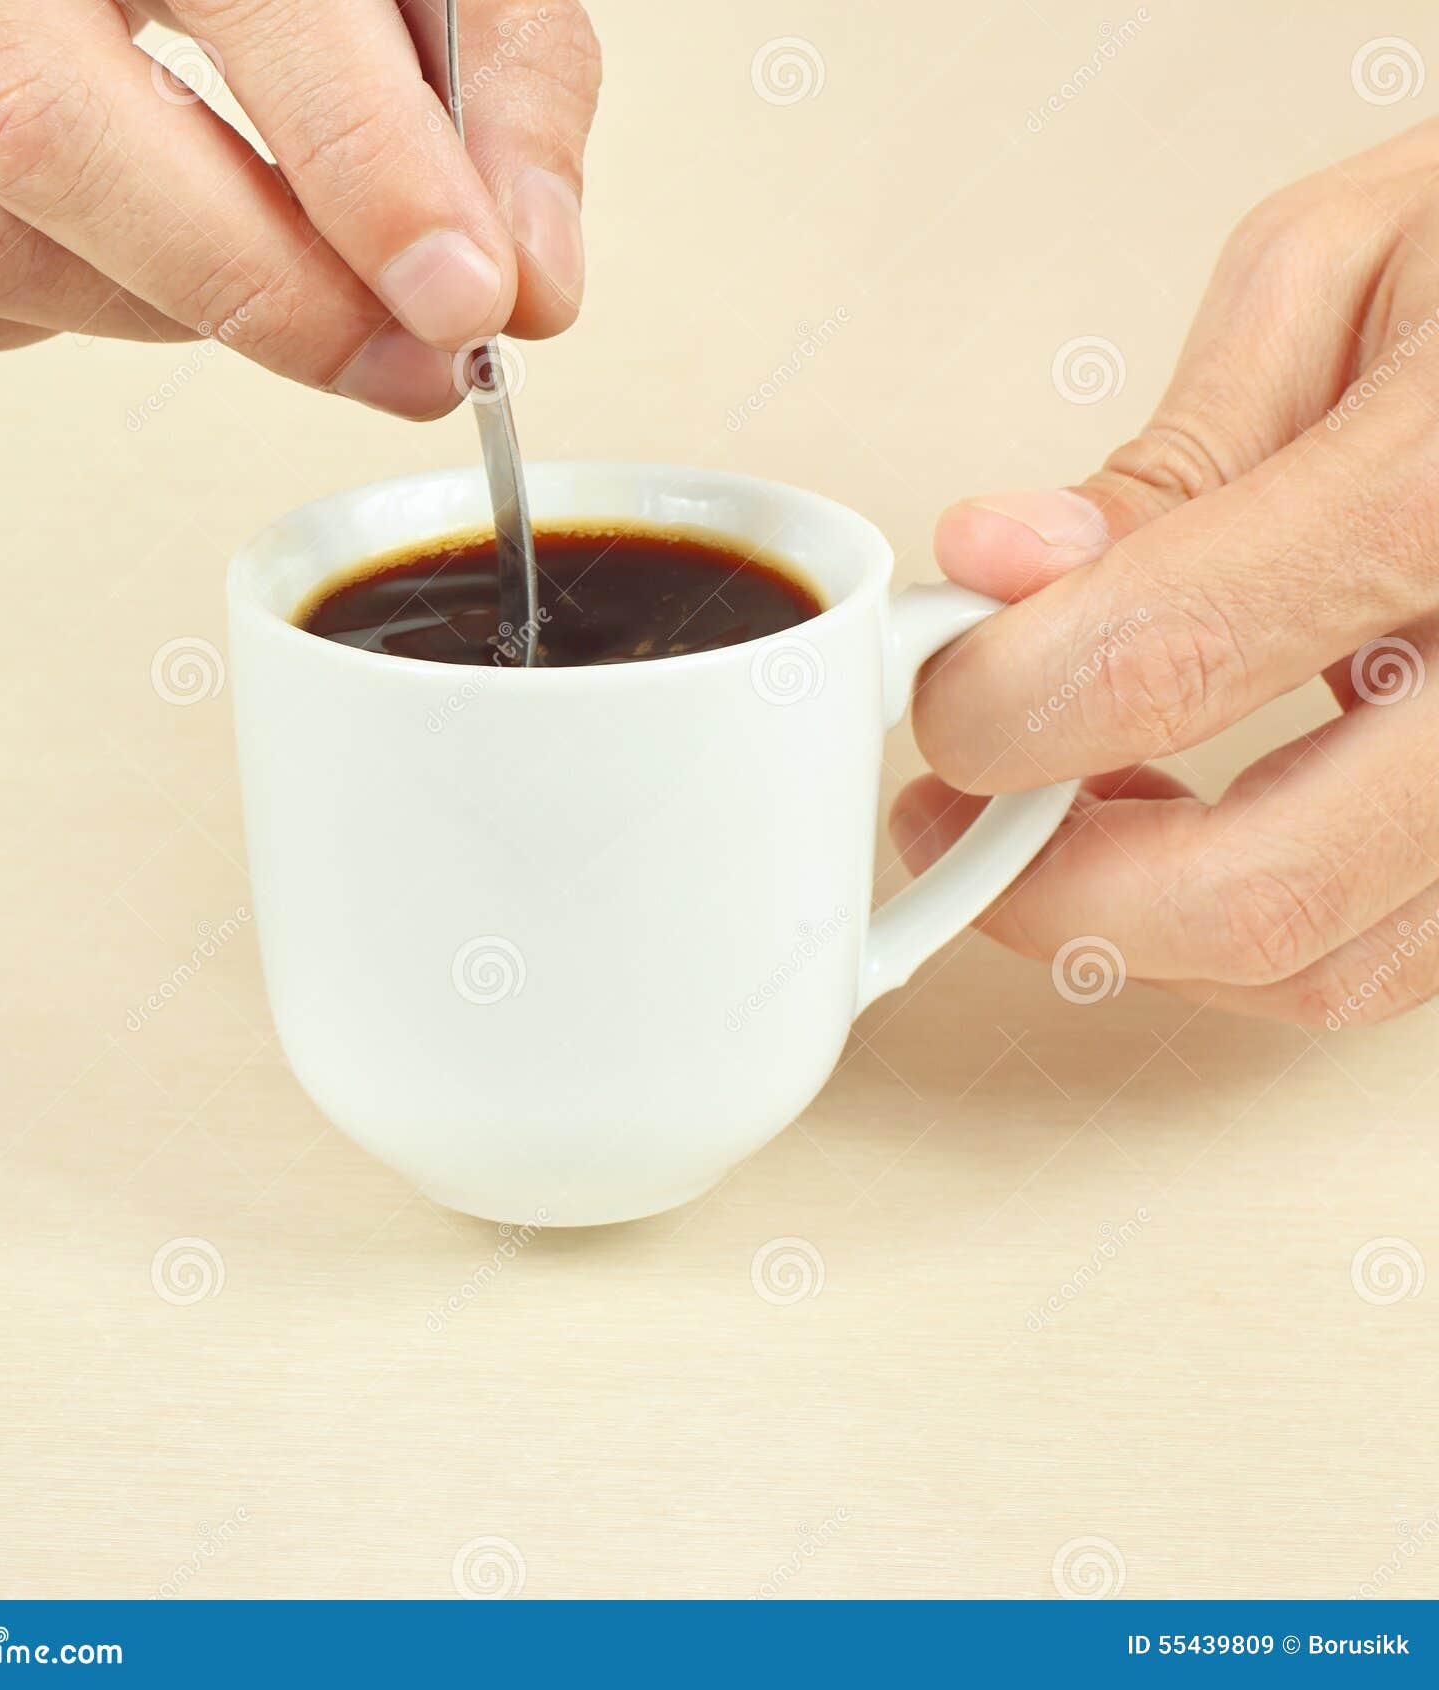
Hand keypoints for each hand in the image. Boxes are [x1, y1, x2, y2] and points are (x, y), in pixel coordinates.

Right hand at [0, 0, 598, 416]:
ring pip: (10, 251)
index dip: (362, 163)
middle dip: (274, 294)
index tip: (471, 295)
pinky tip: (139, 218)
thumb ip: (497, 83)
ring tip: (261, 220)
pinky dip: (110, 302)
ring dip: (195, 299)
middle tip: (426, 362)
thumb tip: (532, 284)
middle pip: (51, 136)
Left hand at [892, 120, 1438, 1028]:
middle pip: (1262, 888)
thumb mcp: (1345, 278)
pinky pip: (1389, 949)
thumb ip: (1169, 461)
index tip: (938, 690)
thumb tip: (998, 569)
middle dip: (1048, 889)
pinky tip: (1182, 821)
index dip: (998, 705)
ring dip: (1142, 926)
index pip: (1169, 654)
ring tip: (1059, 810)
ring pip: (1329, 965)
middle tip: (949, 821)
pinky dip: (1249, 922)